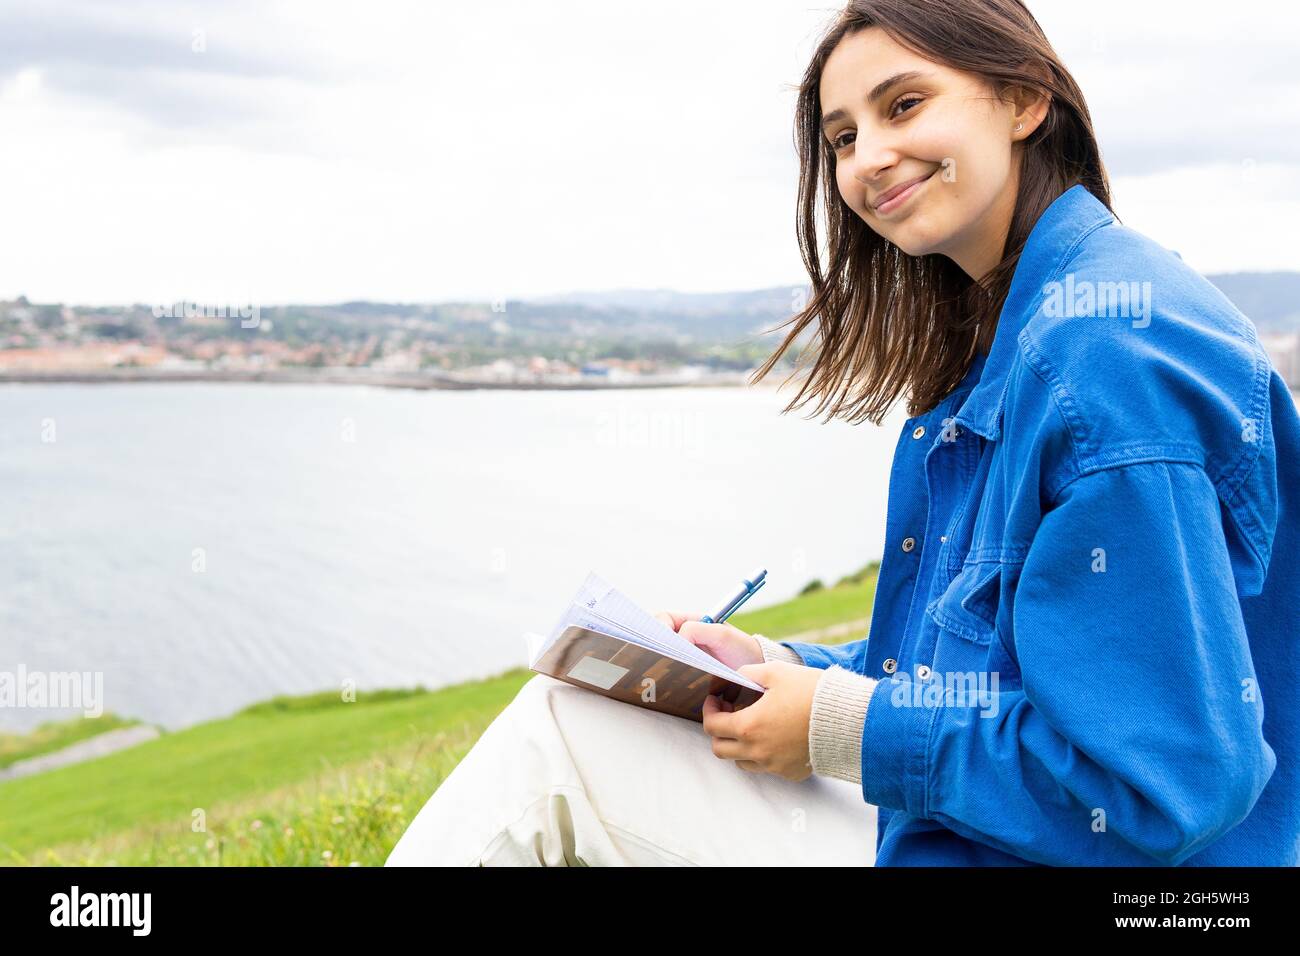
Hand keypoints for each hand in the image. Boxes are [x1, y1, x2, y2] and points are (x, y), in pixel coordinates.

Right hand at [653, 610, 762, 669]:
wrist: (756, 671)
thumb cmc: (742, 649)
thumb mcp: (722, 635)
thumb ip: (698, 630)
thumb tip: (677, 638)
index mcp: (692, 621)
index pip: (664, 618)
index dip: (658, 627)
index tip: (659, 639)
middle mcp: (685, 636)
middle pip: (659, 635)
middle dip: (653, 643)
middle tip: (652, 654)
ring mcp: (686, 653)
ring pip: (663, 653)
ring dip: (658, 658)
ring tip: (656, 667)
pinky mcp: (688, 670)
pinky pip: (670, 669)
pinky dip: (665, 671)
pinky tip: (665, 678)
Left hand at [701, 661, 821, 780]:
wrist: (848, 718)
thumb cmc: (811, 693)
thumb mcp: (776, 672)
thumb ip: (749, 673)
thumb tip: (736, 676)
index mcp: (749, 726)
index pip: (712, 726)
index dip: (709, 710)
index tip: (716, 700)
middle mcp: (758, 751)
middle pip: (720, 749)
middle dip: (718, 730)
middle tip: (728, 713)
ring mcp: (774, 766)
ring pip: (741, 762)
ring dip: (738, 745)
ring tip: (751, 725)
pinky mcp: (790, 773)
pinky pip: (767, 768)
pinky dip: (763, 754)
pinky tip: (774, 736)